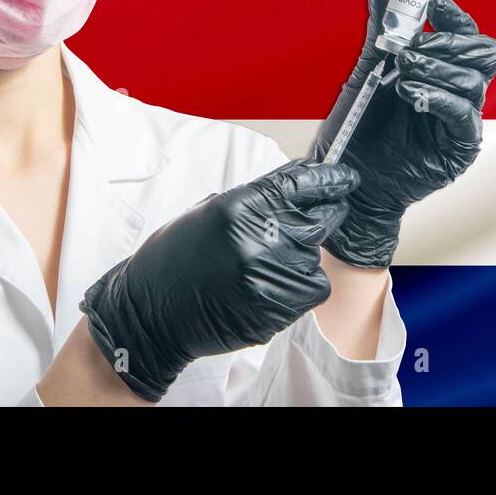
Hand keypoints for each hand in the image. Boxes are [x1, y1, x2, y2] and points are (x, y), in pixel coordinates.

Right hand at [78, 159, 358, 401]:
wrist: (151, 315)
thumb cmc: (174, 260)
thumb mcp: (208, 212)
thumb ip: (253, 201)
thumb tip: (294, 190)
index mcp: (239, 207)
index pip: (301, 183)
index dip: (329, 179)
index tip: (344, 179)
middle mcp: (260, 238)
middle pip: (320, 217)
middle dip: (327, 213)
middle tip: (325, 214)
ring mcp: (272, 275)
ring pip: (316, 254)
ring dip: (303, 254)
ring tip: (268, 263)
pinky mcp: (279, 308)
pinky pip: (313, 287)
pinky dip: (302, 285)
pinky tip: (274, 284)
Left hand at [312, 0, 495, 267]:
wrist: (348, 175)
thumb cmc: (359, 125)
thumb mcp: (366, 69)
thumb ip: (381, 28)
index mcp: (442, 67)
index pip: (465, 33)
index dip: (454, 15)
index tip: (433, 4)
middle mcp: (457, 90)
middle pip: (483, 52)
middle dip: (449, 42)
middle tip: (411, 46)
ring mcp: (461, 119)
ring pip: (475, 81)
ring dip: (437, 68)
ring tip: (402, 71)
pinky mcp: (460, 147)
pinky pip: (465, 115)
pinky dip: (439, 98)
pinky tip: (410, 94)